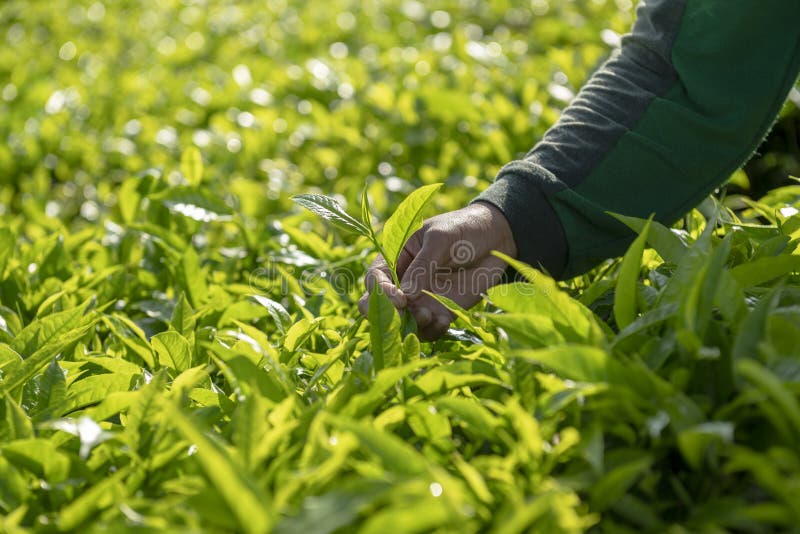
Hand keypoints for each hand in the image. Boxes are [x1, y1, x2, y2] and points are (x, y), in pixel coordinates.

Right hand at [358, 201, 516, 339]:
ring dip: (412, 326)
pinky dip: (432, 331)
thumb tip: (406, 294)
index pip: (375, 279)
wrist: (495, 239)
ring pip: (403, 323)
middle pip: (380, 307)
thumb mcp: (441, 238)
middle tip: (404, 316)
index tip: (400, 299)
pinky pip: (429, 330)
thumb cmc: (463, 229)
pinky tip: (443, 321)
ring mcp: (420, 300)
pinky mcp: (440, 312)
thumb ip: (424, 264)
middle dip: (388, 316)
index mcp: (395, 259)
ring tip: (429, 316)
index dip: (381, 292)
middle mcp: (403, 283)